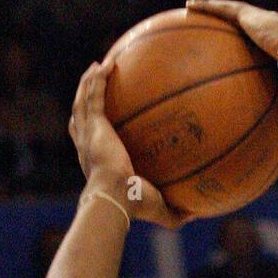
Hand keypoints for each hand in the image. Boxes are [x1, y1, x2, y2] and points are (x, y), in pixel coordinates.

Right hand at [70, 62, 188, 228]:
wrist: (116, 196)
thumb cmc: (133, 205)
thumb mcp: (159, 209)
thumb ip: (175, 212)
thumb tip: (196, 213)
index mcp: (96, 162)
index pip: (89, 142)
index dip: (91, 130)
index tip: (99, 122)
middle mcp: (88, 146)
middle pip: (81, 117)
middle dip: (85, 100)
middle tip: (95, 86)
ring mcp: (89, 133)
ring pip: (83, 101)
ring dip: (88, 83)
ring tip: (98, 66)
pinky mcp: (95, 124)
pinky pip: (95, 94)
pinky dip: (98, 79)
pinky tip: (107, 64)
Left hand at [185, 0, 277, 138]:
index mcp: (273, 45)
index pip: (253, 42)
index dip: (243, 42)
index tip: (231, 47)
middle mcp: (263, 28)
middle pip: (237, 23)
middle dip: (222, 22)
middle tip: (206, 27)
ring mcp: (255, 19)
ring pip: (226, 11)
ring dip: (208, 9)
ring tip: (189, 8)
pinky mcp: (248, 15)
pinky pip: (221, 9)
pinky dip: (206, 7)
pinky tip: (189, 6)